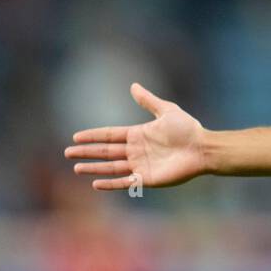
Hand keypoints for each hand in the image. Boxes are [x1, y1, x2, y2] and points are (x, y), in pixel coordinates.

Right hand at [65, 83, 207, 189]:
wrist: (203, 148)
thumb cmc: (188, 129)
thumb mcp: (167, 111)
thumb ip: (148, 101)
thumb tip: (133, 86)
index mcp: (138, 135)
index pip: (109, 135)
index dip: (93, 136)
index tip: (76, 137)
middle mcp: (136, 151)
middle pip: (106, 152)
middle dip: (87, 152)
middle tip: (68, 153)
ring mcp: (140, 165)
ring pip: (111, 167)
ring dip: (94, 168)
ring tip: (77, 168)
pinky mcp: (147, 179)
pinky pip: (125, 182)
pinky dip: (111, 183)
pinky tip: (96, 184)